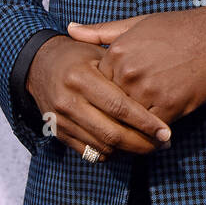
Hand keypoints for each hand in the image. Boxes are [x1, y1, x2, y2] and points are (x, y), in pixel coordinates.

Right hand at [25, 34, 171, 162]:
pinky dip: (111, 153)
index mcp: (81, 77)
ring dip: (129, 151)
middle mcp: (69, 101)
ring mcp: (61, 120)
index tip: (166, 131)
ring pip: (101, 146)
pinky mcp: (58, 134)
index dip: (144, 122)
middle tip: (164, 144)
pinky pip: (88, 152)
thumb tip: (155, 85)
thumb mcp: (98, 51)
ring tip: (151, 147)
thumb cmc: (78, 55)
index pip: (119, 106)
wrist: (40, 65)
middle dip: (141, 143)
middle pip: (111, 132)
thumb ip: (122, 67)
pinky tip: (128, 148)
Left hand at [67, 7, 205, 127]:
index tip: (106, 105)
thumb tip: (70, 29)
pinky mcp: (170, 106)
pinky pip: (151, 129)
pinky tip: (153, 137)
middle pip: (111, 107)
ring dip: (131, 131)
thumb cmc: (179, 27)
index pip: (97, 86)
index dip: (103, 96)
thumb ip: (102, 31)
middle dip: (112, 118)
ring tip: (131, 140)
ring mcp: (149, 90)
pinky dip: (151, 136)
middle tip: (112, 131)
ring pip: (129, 122)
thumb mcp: (138, 23)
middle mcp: (129, 72)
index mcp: (119, 52)